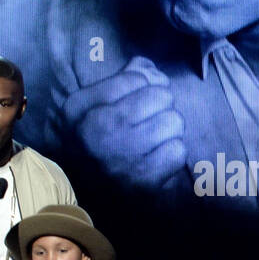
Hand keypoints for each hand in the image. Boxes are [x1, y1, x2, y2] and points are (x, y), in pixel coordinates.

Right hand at [59, 56, 186, 190]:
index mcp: (81, 108)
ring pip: (175, 122)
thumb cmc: (90, 141)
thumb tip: (150, 67)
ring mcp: (122, 159)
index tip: (134, 99)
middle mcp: (99, 132)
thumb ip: (120, 79)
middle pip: (162, 96)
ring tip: (151, 139)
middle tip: (146, 121)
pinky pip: (179, 152)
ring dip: (168, 130)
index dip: (143, 85)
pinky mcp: (143, 183)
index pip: (136, 77)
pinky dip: (172, 154)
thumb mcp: (87, 105)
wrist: (79, 192)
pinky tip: (156, 158)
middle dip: (160, 106)